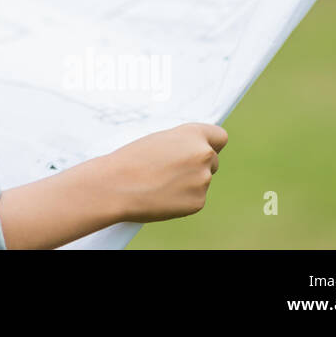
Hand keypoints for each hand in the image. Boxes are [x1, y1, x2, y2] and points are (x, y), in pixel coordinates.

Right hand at [99, 123, 227, 222]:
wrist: (116, 185)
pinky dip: (181, 199)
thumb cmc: (131, 159)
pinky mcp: (198, 202)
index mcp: (193, 134)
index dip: (211, 144)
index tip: (204, 149)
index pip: (220, 137)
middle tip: (171, 170)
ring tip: (160, 183)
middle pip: (213, 161)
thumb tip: (194, 153)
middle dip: (198, 166)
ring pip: (202, 181)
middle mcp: (203, 155)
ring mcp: (203, 180)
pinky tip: (161, 196)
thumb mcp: (159, 140)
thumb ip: (182, 144)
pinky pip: (195, 199)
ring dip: (188, 183)